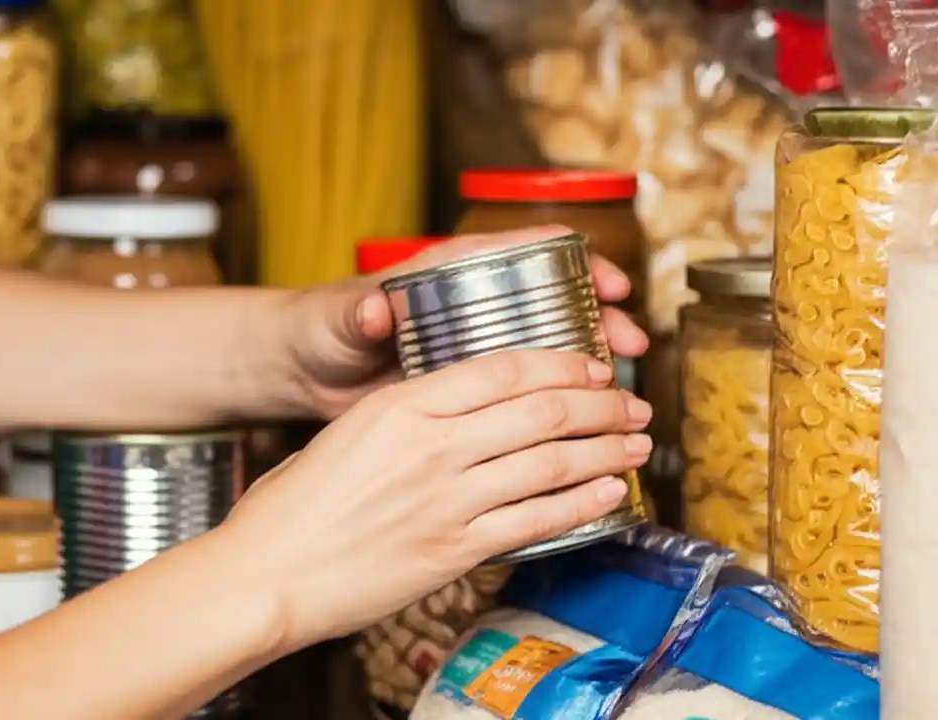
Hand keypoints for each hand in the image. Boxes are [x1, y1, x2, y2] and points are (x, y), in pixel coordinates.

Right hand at [218, 350, 653, 647]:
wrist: (266, 576)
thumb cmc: (291, 509)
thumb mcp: (345, 435)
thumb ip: (403, 418)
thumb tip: (451, 414)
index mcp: (402, 406)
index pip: (504, 367)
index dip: (561, 365)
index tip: (591, 368)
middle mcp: (432, 445)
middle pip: (542, 410)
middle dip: (601, 405)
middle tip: (631, 406)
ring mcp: (446, 500)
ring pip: (550, 462)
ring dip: (604, 451)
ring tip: (636, 446)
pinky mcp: (453, 551)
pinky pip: (535, 520)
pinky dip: (581, 504)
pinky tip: (609, 495)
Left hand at [283, 225, 649, 417]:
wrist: (304, 376)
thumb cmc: (321, 329)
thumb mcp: (338, 318)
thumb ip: (355, 312)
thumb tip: (374, 309)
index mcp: (450, 272)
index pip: (529, 251)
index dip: (578, 262)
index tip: (613, 285)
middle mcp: (473, 304)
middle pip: (554, 301)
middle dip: (600, 320)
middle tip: (633, 346)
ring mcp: (476, 348)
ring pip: (548, 349)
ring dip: (589, 366)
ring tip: (623, 391)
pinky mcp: (471, 391)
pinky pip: (524, 393)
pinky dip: (556, 406)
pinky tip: (583, 431)